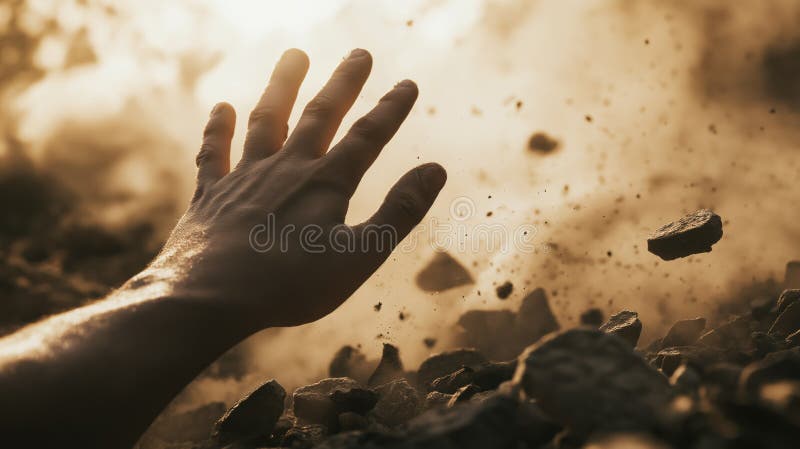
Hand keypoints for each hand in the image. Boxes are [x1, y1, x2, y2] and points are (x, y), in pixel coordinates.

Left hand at [140, 48, 445, 329]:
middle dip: (343, 83)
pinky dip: (217, 130)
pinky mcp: (212, 196)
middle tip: (359, 53)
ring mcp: (245, 178)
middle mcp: (286, 169)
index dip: (391, 110)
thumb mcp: (360, 256)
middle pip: (319, 115)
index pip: (367, 137)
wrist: (208, 298)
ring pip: (267, 120)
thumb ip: (400, 212)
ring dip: (282, 86)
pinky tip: (222, 108)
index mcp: (326, 184)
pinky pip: (214, 154)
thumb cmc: (290, 284)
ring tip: (295, 55)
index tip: (408, 84)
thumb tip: (437, 170)